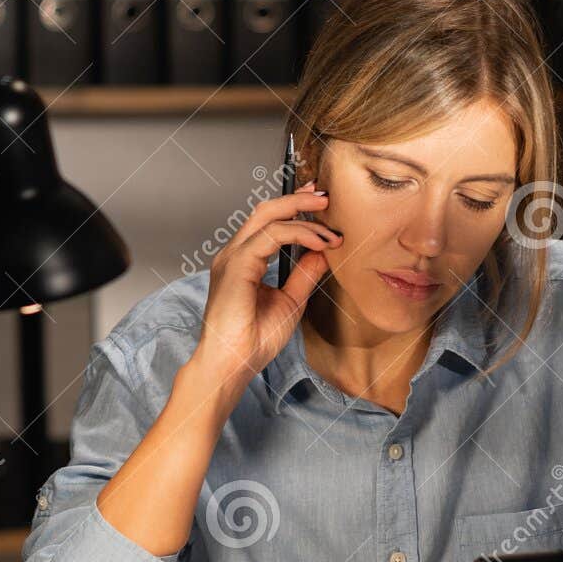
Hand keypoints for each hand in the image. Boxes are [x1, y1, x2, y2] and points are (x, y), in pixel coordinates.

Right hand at [191, 182, 339, 399]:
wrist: (232, 364)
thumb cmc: (252, 340)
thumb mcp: (290, 301)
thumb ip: (304, 275)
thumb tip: (322, 252)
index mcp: (242, 260)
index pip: (268, 222)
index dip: (294, 208)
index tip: (321, 205)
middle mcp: (234, 253)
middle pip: (266, 210)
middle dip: (298, 199)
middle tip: (325, 197)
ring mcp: (233, 257)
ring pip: (269, 218)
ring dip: (304, 217)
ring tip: (330, 229)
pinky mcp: (237, 265)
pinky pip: (271, 236)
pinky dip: (299, 234)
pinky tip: (319, 243)